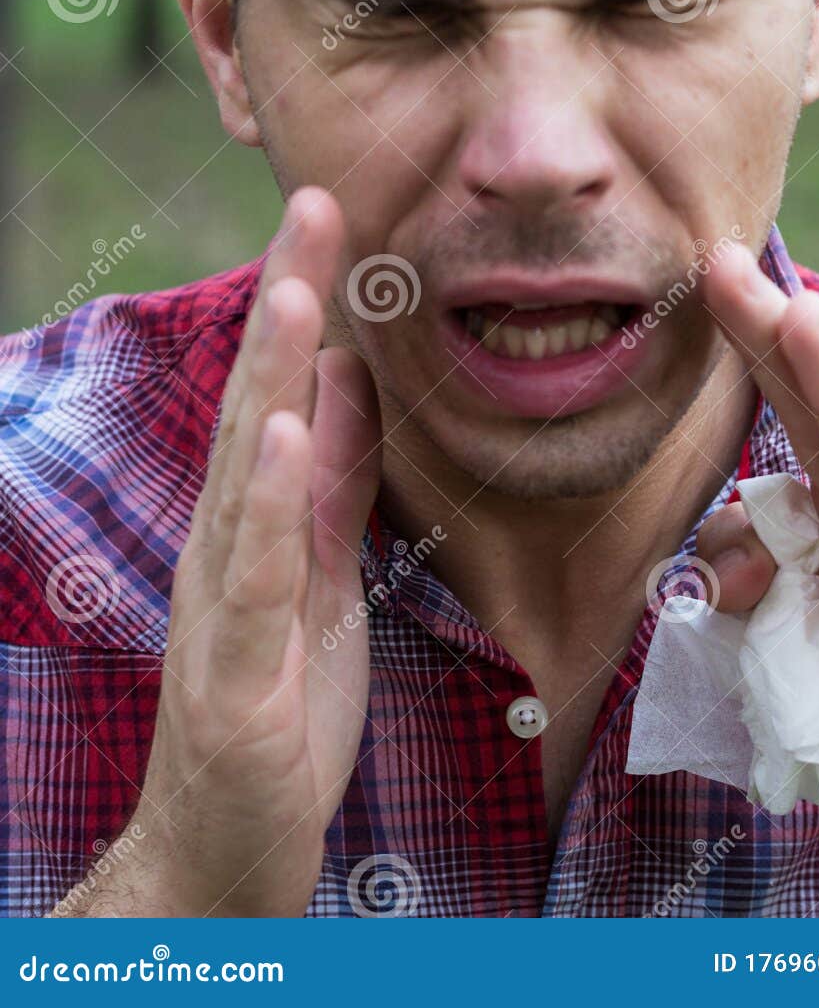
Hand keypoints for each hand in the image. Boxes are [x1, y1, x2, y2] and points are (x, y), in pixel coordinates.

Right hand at [59, 188, 380, 916]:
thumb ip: (334, 487)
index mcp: (254, 523)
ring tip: (296, 290)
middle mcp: (227, 547)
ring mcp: (226, 608)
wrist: (226, 854)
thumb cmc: (277, 710)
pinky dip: (272, 505)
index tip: (330, 214)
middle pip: (259, 405)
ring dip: (272, 378)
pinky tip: (286, 438)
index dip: (302, 302)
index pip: (279, 392)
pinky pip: (259, 580)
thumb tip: (349, 384)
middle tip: (313, 207)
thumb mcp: (322, 577)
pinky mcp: (239, 677)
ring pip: (251, 475)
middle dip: (287, 303)